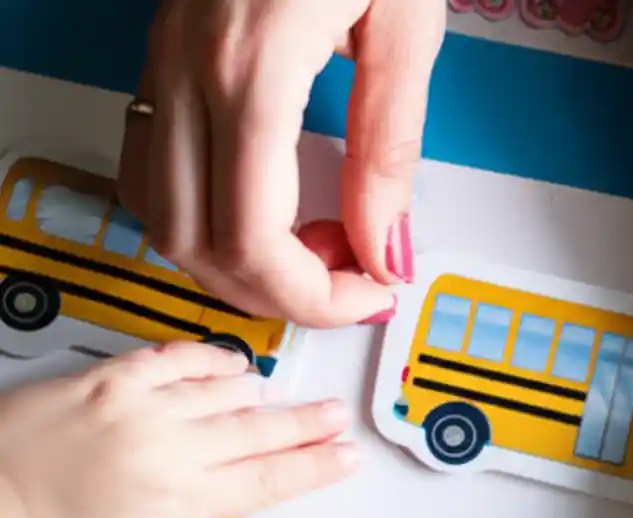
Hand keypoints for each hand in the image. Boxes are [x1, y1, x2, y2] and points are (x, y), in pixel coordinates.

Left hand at [0, 343, 357, 517]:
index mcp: (189, 499)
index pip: (273, 478)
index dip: (317, 466)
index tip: (348, 456)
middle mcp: (175, 446)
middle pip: (260, 429)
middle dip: (307, 423)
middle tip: (337, 413)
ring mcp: (143, 405)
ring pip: (224, 390)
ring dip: (259, 393)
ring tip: (279, 395)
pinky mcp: (112, 377)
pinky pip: (176, 358)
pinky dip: (209, 358)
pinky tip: (229, 364)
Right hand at [117, 0, 444, 326]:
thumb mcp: (404, 29)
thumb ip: (391, 147)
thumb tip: (386, 243)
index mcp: (253, 68)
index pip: (256, 238)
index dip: (315, 296)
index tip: (371, 291)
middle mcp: (191, 71)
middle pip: (199, 244)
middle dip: (279, 293)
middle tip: (348, 281)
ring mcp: (165, 62)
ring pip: (161, 216)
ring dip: (234, 262)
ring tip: (309, 248)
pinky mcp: (165, 56)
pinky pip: (150, 168)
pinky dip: (199, 216)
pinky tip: (259, 206)